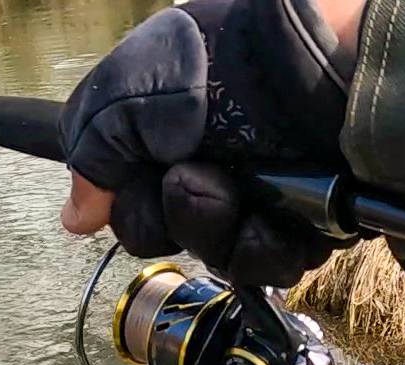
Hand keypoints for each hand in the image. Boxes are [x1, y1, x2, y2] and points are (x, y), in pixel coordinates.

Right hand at [59, 0, 361, 285]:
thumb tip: (76, 219)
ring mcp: (257, 201)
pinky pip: (266, 267)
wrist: (329, 60)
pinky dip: (261, 244)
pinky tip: (271, 210)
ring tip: (230, 184)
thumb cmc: (230, 57)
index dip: (124, 200)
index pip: (126, 202)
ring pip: (212, 258)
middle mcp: (209, 172)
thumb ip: (92, 154)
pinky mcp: (306, 223)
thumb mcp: (131, 91)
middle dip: (164, 214)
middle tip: (184, 173)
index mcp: (164, 142)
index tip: (128, 179)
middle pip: (160, 237)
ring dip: (211, 227)